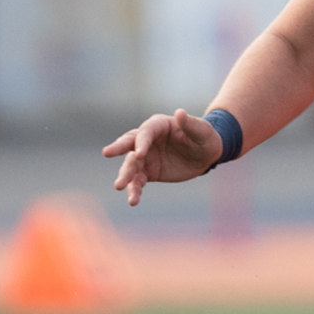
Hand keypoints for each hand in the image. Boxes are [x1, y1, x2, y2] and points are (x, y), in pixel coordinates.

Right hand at [104, 109, 222, 205]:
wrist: (206, 155)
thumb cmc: (205, 137)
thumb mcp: (202, 131)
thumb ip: (190, 124)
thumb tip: (179, 112)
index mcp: (158, 126)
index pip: (145, 132)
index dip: (142, 142)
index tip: (139, 153)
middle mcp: (147, 140)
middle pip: (129, 144)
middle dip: (118, 148)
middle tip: (107, 153)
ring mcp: (145, 157)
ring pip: (131, 166)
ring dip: (125, 176)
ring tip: (119, 187)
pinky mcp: (148, 172)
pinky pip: (138, 182)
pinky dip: (134, 191)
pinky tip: (133, 201)